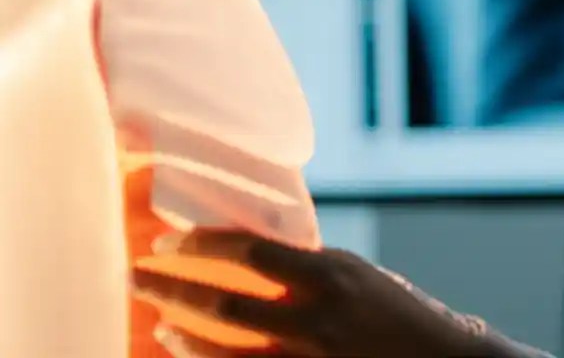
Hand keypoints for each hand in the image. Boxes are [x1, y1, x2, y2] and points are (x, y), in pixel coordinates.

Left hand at [130, 229, 504, 357]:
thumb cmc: (403, 318)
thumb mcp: (360, 280)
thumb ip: (312, 273)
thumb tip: (257, 258)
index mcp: (333, 274)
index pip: (252, 250)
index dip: (201, 244)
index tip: (166, 240)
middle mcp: (318, 316)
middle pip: (223, 302)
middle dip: (170, 289)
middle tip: (137, 277)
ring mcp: (312, 357)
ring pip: (224, 352)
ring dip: (183, 337)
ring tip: (160, 325)